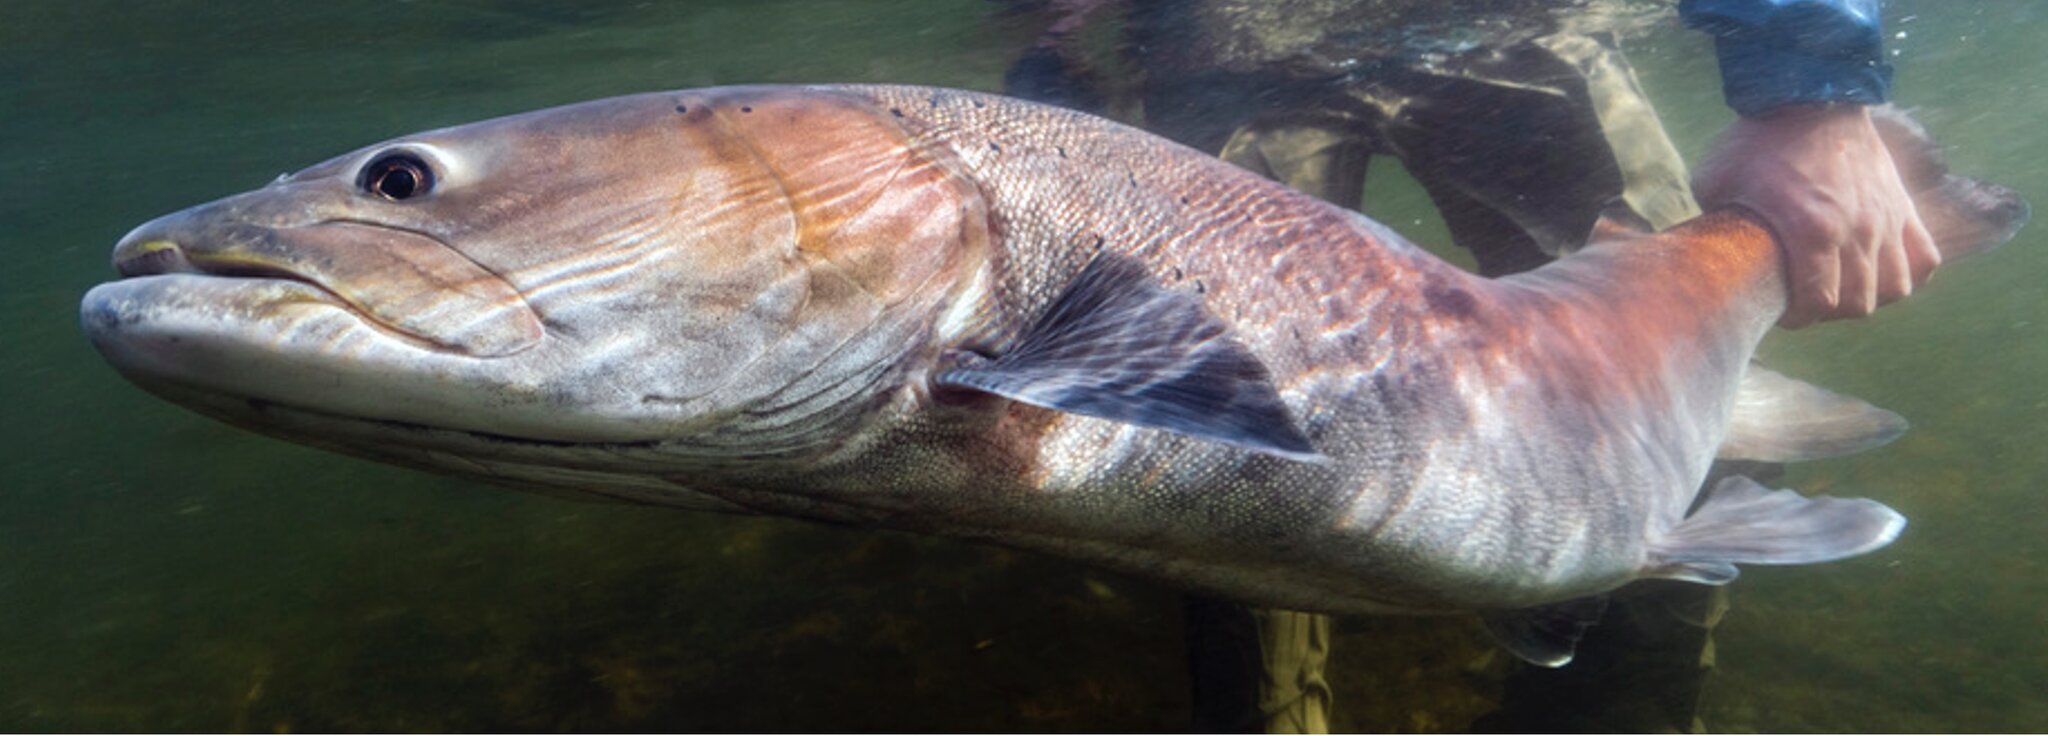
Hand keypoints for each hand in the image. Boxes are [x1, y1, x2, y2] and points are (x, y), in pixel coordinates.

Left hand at [1693, 105, 1939, 327]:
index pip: (1819, 304)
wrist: (1810, 94)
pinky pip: (1924, 259)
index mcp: (1812, 230)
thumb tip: (1700, 252)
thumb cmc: (1757, 139)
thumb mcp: (1716, 182)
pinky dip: (1905, 274)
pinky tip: (1878, 271)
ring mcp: (1886, 218)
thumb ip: (1714, 223)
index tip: (1782, 310)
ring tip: (1840, 286)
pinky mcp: (1903, 205)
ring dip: (1866, 296)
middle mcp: (1858, 230)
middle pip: (1858, 303)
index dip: (1798, 317)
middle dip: (1828, 311)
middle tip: (1807, 298)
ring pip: (1894, 287)